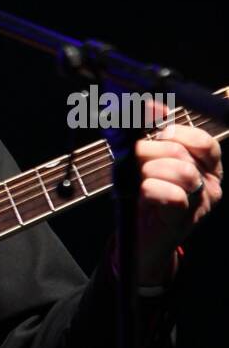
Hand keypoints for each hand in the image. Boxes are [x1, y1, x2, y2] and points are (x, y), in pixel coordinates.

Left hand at [124, 116, 222, 284]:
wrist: (140, 240)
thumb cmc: (145, 198)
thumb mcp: (148, 162)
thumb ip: (152, 136)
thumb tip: (150, 106)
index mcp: (208, 166)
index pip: (203, 141)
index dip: (177, 132)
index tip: (157, 133)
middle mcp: (210, 183)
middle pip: (182, 153)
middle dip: (150, 151)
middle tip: (136, 162)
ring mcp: (200, 203)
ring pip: (181, 172)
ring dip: (149, 170)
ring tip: (140, 179)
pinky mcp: (183, 220)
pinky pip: (174, 195)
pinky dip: (151, 189)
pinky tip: (143, 192)